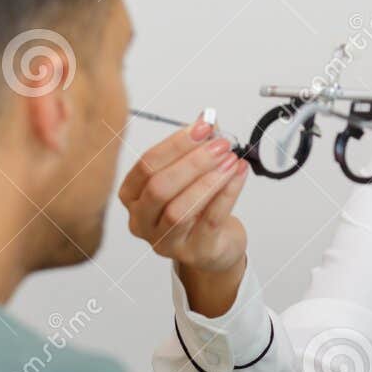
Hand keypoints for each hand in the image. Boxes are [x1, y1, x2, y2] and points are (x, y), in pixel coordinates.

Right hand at [119, 114, 249, 275]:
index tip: (202, 127)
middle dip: (192, 162)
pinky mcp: (195, 252)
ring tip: (230, 159)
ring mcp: (165, 242)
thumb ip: (196, 147)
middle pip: (159, 188)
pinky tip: (238, 174)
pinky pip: (210, 221)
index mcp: (132, 196)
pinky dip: (227, 194)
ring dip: (208, 180)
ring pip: (179, 210)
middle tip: (220, 144)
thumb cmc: (197, 207)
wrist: (214, 247)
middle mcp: (141, 221)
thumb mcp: (190, 175)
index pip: (146, 165)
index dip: (175, 144)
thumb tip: (207, 119)